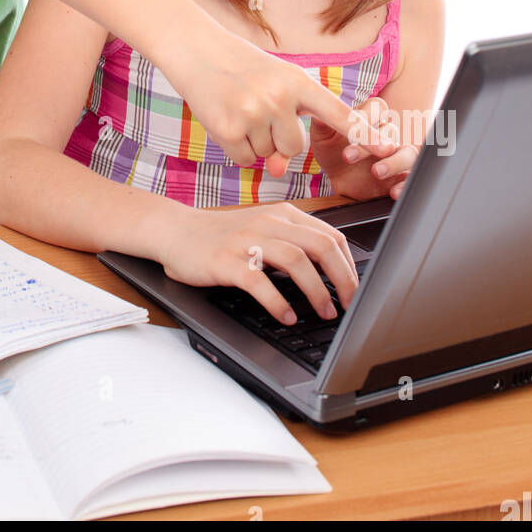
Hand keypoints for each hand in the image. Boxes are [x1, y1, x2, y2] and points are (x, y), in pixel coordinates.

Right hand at [157, 201, 359, 321]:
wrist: (176, 231)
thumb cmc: (221, 235)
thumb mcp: (263, 228)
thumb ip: (293, 240)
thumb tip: (332, 269)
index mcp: (282, 214)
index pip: (330, 236)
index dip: (349, 266)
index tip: (355, 290)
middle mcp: (268, 223)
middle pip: (320, 246)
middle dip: (342, 279)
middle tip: (349, 305)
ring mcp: (246, 240)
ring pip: (296, 261)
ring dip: (316, 291)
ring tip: (325, 312)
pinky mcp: (226, 261)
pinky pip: (260, 282)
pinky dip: (278, 302)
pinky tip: (287, 316)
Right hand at [172, 28, 385, 176]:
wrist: (198, 50)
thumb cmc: (242, 68)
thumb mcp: (273, 88)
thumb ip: (288, 125)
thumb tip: (281, 171)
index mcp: (298, 82)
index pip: (338, 112)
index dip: (364, 133)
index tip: (389, 147)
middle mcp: (280, 98)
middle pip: (295, 147)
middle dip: (278, 138)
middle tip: (258, 110)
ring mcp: (254, 113)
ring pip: (269, 155)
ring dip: (256, 142)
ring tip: (240, 109)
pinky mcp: (228, 129)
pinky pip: (245, 160)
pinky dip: (237, 149)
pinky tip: (227, 121)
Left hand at [309, 96, 418, 200]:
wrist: (340, 181)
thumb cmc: (333, 153)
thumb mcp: (322, 138)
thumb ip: (321, 125)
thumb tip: (319, 116)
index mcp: (370, 119)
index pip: (377, 107)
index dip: (366, 115)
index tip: (349, 129)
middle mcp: (387, 135)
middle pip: (391, 131)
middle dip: (371, 142)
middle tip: (348, 156)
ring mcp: (397, 155)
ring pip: (408, 152)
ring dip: (394, 162)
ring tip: (377, 172)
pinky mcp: (402, 176)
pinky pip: (411, 178)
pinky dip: (405, 184)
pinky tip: (393, 191)